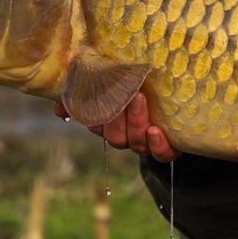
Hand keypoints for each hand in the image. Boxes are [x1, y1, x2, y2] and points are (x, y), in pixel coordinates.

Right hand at [52, 92, 180, 161]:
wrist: (180, 106)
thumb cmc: (143, 87)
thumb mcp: (116, 83)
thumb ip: (86, 89)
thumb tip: (57, 108)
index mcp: (111, 124)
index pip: (96, 125)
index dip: (90, 114)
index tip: (89, 94)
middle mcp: (127, 136)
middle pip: (114, 136)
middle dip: (115, 116)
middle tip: (122, 91)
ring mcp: (147, 143)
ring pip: (135, 142)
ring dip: (135, 121)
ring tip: (140, 98)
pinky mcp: (170, 148)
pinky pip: (162, 155)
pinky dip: (157, 145)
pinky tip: (155, 131)